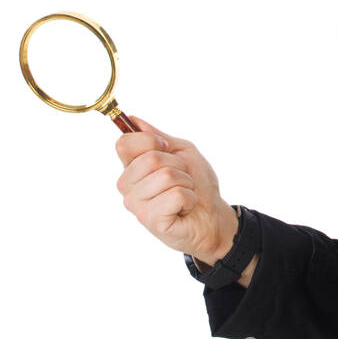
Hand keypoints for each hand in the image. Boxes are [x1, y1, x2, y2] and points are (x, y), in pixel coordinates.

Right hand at [114, 115, 236, 259]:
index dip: (151, 141)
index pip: (124, 143)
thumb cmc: (197, 184)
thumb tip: (133, 119)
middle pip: (150, 158)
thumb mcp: (181, 152)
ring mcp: (136, 205)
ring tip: (184, 194)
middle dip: (178, 165)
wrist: (213, 215)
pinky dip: (189, 198)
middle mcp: (127, 187)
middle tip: (182, 179)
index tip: (167, 150)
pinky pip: (176, 195)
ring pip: (165, 176)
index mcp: (131, 168)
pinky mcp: (151, 220)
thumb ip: (158, 136)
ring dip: (185, 182)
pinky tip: (184, 208)